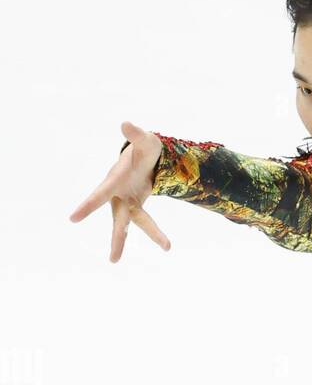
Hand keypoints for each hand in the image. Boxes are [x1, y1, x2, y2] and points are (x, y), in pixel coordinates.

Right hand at [69, 122, 168, 261]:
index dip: (87, 206)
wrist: (147, 158)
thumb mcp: (144, 141)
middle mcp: (119, 196)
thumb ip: (136, 135)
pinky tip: (166, 246)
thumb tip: (126, 124)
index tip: (73, 219)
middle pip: (118, 219)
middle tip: (113, 261)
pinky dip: (156, 234)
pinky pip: (146, 222)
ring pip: (133, 224)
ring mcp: (128, 203)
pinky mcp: (138, 208)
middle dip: (118, 238)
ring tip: (157, 253)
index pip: (100, 194)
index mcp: (115, 180)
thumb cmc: (142, 149)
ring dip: (145, 237)